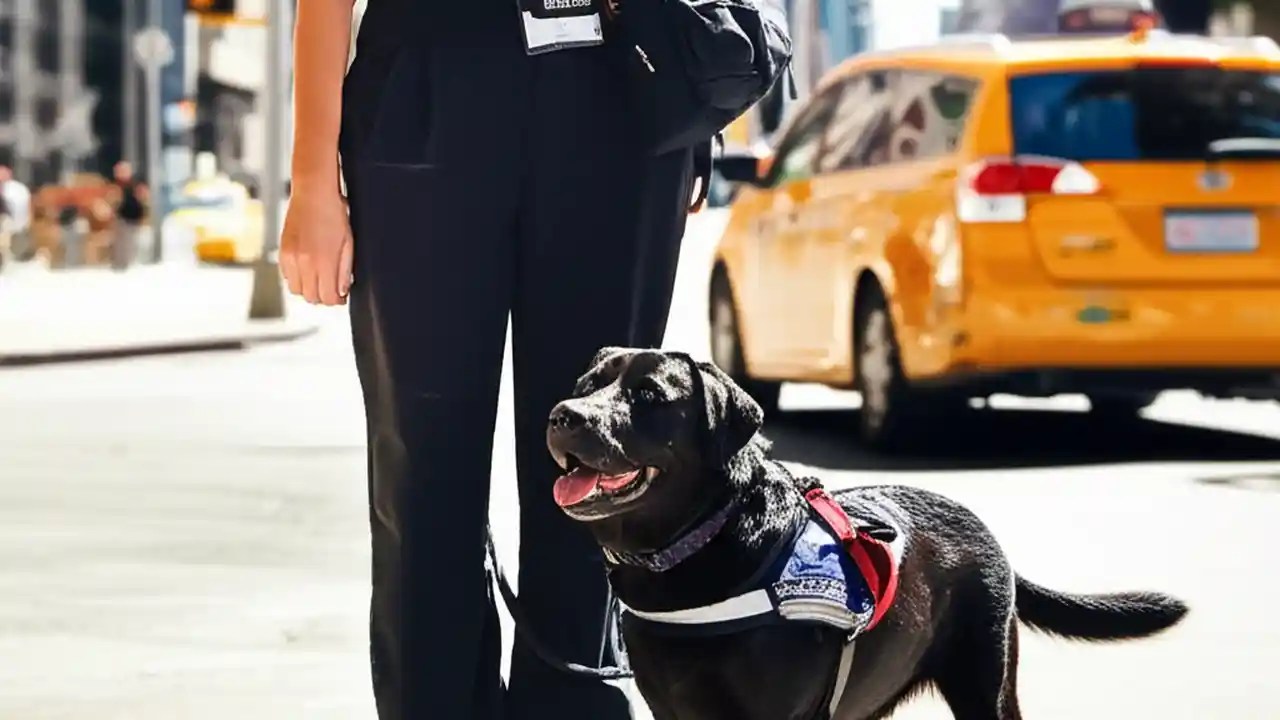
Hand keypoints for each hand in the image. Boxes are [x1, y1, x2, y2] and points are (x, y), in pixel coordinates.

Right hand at [280, 188, 353, 305]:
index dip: (337, 300)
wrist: (313, 193)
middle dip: (323, 296)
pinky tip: (307, 267)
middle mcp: (304, 262)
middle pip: (312, 298)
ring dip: (309, 289)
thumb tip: (342, 292)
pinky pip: (287, 277)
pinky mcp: (282, 252)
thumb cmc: (335, 214)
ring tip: (320, 277)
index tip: (342, 295)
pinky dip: (297, 278)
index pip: (328, 298)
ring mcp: (290, 258)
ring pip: (297, 291)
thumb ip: (344, 271)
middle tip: (332, 287)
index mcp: (324, 261)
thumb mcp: (348, 243)